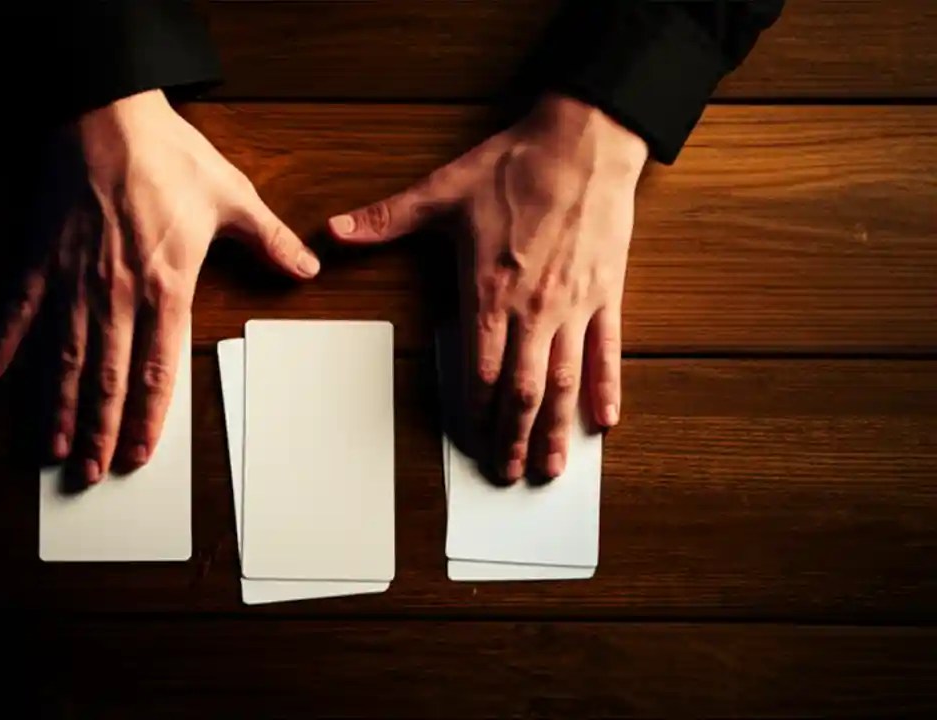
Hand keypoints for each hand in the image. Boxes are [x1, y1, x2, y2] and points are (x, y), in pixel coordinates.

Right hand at [0, 90, 319, 482]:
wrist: (107, 112)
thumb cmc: (171, 155)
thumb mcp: (234, 197)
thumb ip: (270, 241)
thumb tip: (309, 268)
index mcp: (166, 286)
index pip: (156, 369)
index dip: (147, 418)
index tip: (139, 455)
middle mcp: (117, 295)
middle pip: (105, 378)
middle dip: (98, 430)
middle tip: (90, 474)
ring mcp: (73, 279)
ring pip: (62, 358)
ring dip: (55, 406)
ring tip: (49, 449)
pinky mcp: (39, 257)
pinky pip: (16, 310)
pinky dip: (0, 344)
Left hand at [329, 93, 646, 481]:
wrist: (584, 140)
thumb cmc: (514, 166)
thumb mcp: (443, 191)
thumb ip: (387, 219)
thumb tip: (332, 232)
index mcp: (489, 291)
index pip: (481, 370)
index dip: (477, 414)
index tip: (472, 444)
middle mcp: (533, 308)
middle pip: (523, 390)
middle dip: (513, 437)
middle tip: (507, 473)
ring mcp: (574, 305)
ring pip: (565, 382)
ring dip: (556, 428)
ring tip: (552, 467)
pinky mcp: (606, 293)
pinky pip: (608, 351)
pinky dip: (607, 388)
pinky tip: (604, 423)